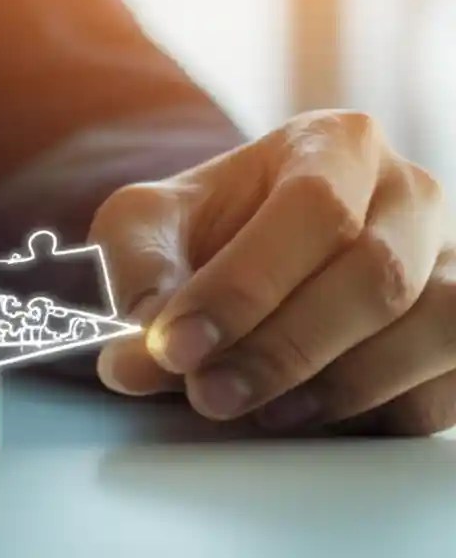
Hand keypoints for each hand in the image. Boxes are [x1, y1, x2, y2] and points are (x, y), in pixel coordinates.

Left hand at [90, 110, 455, 434]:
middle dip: (282, 349)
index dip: (244, 286)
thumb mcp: (145, 226)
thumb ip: (137, 277)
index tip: (177, 346)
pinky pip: (447, 389)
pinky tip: (312, 419)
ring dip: (341, 387)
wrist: (236, 251)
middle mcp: (408, 194)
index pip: (314, 208)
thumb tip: (138, 358)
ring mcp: (449, 263)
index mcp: (335, 143)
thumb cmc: (199, 229)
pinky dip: (383, 416)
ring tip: (261, 413)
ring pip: (433, 331)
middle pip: (376, 275)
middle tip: (208, 395)